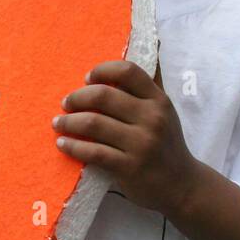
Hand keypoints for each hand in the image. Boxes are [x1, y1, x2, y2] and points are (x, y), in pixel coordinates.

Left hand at [53, 59, 197, 216]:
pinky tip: (63, 143)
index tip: (87, 79)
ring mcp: (141, 143)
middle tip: (66, 104)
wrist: (181, 185)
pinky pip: (93, 152)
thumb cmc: (166, 145)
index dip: (102, 71)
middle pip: (103, 95)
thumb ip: (147, 89)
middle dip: (77, 97)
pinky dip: (73, 146)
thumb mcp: (165, 113)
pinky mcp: (129, 166)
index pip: (128, 71)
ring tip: (58, 123)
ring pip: (93, 123)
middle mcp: (152, 118)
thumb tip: (137, 54)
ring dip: (69, 122)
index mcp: (158, 100)